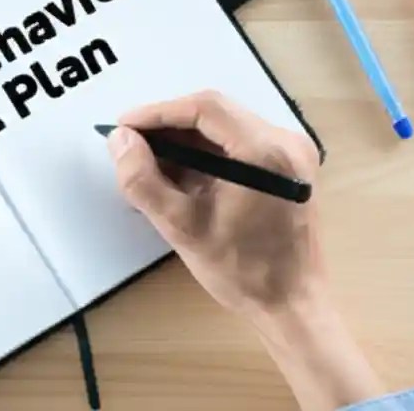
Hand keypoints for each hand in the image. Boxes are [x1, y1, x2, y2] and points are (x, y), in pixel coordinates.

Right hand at [109, 91, 385, 410]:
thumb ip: (143, 180)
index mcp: (266, 152)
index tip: (124, 126)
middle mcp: (286, 142)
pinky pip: (238, 143)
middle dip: (168, 125)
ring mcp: (291, 152)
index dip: (157, 112)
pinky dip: (205, 152)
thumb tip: (120, 140)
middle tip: (131, 143)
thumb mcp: (182, 227)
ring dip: (184, 139)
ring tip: (148, 159)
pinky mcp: (288, 166)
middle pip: (215, 113)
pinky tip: (178, 172)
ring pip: (225, 126)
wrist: (293, 305)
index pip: (204, 108)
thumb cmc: (242, 271)